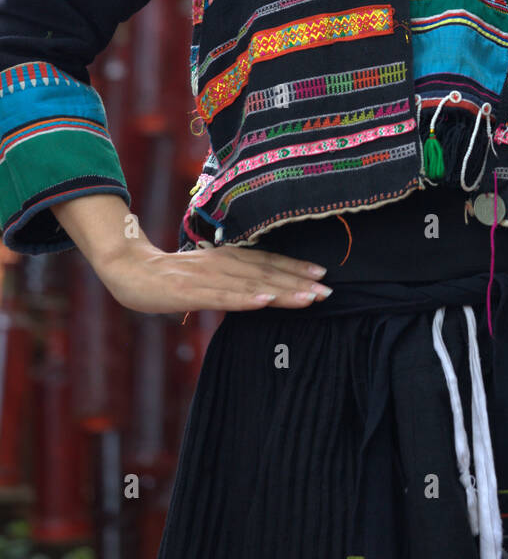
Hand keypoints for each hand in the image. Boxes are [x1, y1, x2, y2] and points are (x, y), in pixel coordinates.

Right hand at [94, 236, 332, 315]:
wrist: (128, 269)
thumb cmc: (169, 275)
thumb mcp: (206, 271)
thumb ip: (231, 275)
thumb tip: (261, 284)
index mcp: (226, 257)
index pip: (267, 261)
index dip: (295, 267)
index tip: (323, 275)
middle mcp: (221, 263)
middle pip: (266, 272)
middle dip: (299, 282)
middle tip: (328, 292)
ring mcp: (206, 277)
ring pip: (250, 284)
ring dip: (281, 290)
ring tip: (308, 298)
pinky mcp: (190, 292)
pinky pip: (222, 297)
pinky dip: (245, 298)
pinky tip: (265, 301)